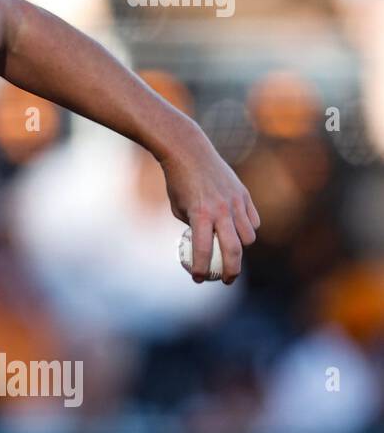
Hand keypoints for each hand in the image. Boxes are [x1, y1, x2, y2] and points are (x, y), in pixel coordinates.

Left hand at [158, 131, 259, 284]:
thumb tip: (205, 245)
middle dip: (232, 271)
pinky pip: (253, 220)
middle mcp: (221, 210)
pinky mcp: (244, 194)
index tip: (198, 279)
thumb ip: (195, 227)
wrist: (189, 152)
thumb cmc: (178, 182)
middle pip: (234, 250)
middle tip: (226, 280)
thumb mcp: (179, 208)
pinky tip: (238, 231)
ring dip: (241, 248)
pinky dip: (248, 229)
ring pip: (249, 236)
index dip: (201, 269)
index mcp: (200, 215)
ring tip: (230, 251)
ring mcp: (236, 202)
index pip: (204, 251)